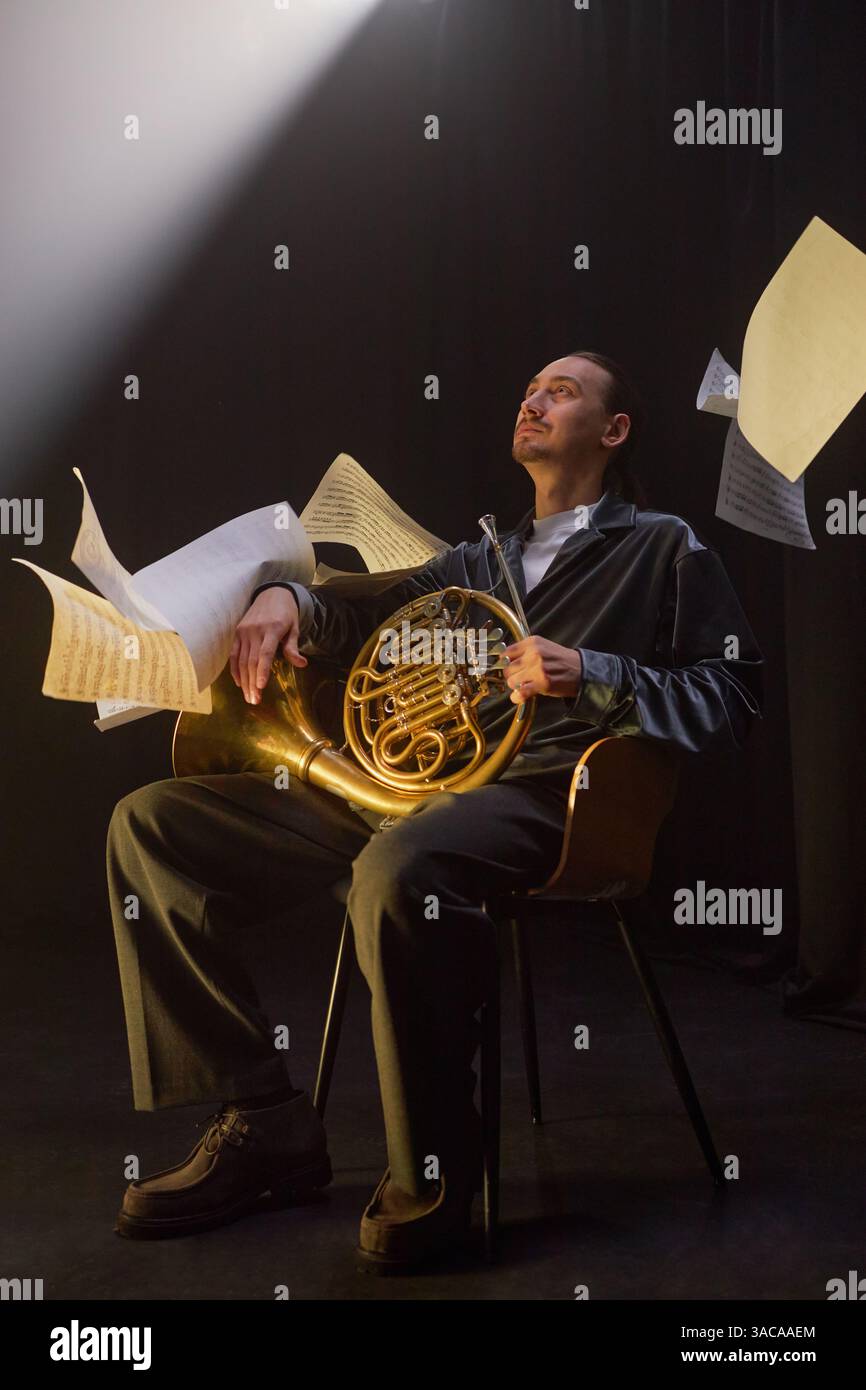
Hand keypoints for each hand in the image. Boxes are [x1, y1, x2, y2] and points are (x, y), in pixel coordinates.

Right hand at [230, 588, 306, 704]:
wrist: (272, 594)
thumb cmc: (286, 614)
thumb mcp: (294, 628)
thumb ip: (293, 647)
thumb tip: (302, 664)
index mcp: (272, 629)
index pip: (265, 653)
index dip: (263, 671)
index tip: (261, 686)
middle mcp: (255, 630)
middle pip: (252, 661)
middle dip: (253, 683)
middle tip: (255, 701)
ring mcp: (244, 631)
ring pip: (242, 660)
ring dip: (244, 680)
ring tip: (249, 696)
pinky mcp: (237, 632)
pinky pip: (234, 654)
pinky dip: (235, 669)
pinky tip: (239, 682)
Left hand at [501, 635, 581, 704]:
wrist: (582, 670)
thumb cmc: (561, 661)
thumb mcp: (543, 647)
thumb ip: (525, 651)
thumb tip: (504, 660)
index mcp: (532, 642)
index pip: (506, 653)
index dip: (505, 663)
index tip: (509, 669)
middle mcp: (534, 653)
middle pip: (507, 668)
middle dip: (511, 676)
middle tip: (519, 679)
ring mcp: (538, 668)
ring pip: (511, 681)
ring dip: (515, 687)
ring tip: (524, 686)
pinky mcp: (543, 683)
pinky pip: (520, 692)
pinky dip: (517, 697)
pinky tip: (520, 697)